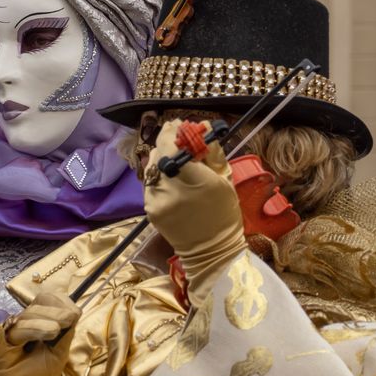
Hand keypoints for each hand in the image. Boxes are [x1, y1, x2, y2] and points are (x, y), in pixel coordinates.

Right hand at [0, 291, 80, 375]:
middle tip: (69, 320)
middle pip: (33, 310)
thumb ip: (65, 335)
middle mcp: (19, 327)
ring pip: (20, 324)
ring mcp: (6, 340)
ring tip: (54, 330)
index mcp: (34, 324)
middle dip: (53, 313)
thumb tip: (75, 312)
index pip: (43, 302)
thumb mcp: (58, 356)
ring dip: (38, 325)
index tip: (75, 312)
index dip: (59, 302)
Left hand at [144, 120, 246, 306]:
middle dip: (167, 143)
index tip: (178, 124)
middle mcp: (172, 190)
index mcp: (196, 182)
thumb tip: (202, 125)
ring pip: (151, 167)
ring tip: (175, 160)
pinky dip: (158, 176)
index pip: (173, 148)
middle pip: (159, 154)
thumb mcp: (226, 179)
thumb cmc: (224, 213)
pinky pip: (150, 183)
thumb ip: (212, 151)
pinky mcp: (149, 210)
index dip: (172, 132)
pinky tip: (171, 179)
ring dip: (161, 159)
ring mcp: (157, 201)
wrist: (210, 251)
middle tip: (178, 138)